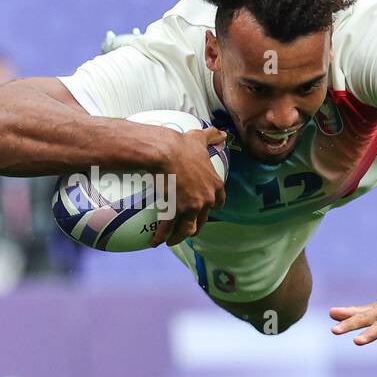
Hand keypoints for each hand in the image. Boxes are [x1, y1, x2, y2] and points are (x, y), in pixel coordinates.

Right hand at [150, 126, 226, 246]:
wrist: (166, 152)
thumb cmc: (182, 144)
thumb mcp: (200, 138)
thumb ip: (212, 136)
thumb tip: (222, 134)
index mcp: (215, 184)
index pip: (220, 202)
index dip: (213, 206)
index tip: (206, 208)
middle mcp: (206, 199)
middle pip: (204, 220)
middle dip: (196, 226)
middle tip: (187, 227)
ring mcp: (192, 207)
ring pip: (188, 229)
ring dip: (180, 236)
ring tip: (171, 240)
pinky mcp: (176, 211)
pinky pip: (168, 228)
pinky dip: (161, 236)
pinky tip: (154, 242)